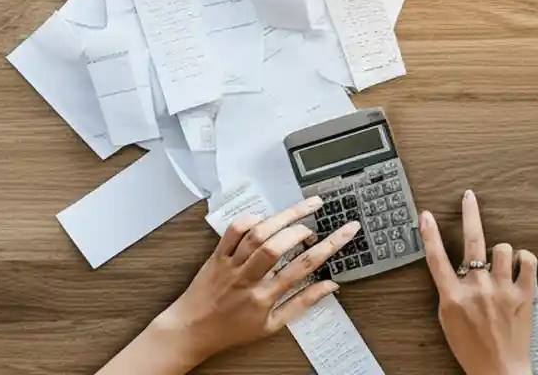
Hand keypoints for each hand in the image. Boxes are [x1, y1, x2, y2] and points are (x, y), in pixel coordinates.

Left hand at [97, 196, 361, 374]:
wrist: (190, 330)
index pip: (304, 266)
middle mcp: (247, 279)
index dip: (330, 245)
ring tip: (301, 207)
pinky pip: (232, 231)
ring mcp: (230, 265)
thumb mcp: (272, 326)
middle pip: (277, 245)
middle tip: (318, 217)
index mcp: (264, 297)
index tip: (347, 229)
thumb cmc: (231, 330)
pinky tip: (265, 218)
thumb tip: (330, 286)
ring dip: (282, 217)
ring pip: (256, 234)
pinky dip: (250, 219)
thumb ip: (302, 304)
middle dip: (302, 227)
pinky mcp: (216, 255)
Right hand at [420, 190, 537, 374]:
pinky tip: (519, 265)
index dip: (430, 234)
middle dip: (469, 214)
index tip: (426, 215)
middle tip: (469, 197)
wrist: (499, 370)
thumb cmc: (472, 350)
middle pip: (471, 242)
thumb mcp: (447, 322)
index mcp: (453, 298)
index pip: (436, 258)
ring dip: (500, 253)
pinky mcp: (523, 293)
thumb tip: (452, 269)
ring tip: (500, 266)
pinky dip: (524, 259)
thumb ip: (449, 293)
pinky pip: (528, 260)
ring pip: (502, 248)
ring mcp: (501, 289)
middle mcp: (477, 289)